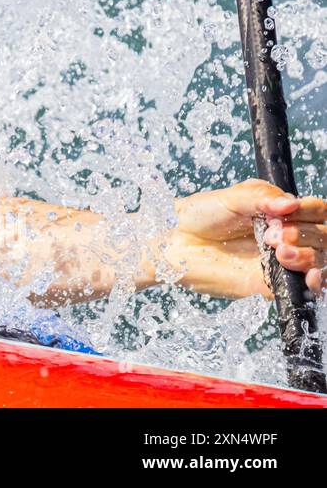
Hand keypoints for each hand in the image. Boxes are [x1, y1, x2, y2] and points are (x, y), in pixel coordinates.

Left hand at [157, 179, 326, 298]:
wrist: (175, 242)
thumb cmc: (200, 215)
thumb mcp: (230, 198)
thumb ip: (261, 198)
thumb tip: (289, 204)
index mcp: (281, 213)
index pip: (317, 211)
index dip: (311, 211)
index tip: (288, 213)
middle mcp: (288, 237)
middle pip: (324, 236)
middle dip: (306, 234)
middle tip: (273, 234)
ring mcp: (283, 262)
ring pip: (321, 261)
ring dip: (310, 256)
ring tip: (278, 251)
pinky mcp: (273, 284)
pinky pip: (305, 289)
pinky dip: (315, 282)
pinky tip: (307, 276)